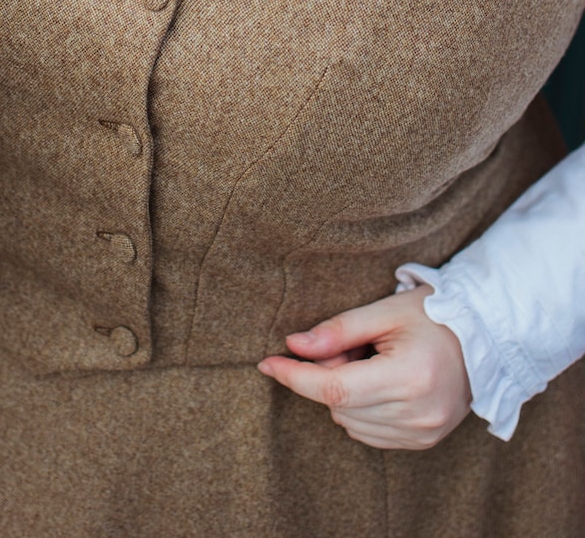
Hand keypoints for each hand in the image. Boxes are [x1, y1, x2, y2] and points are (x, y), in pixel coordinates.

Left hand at [257, 287, 471, 449]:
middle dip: (328, 375)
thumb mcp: (386, 311)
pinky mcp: (424, 442)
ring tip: (373, 362)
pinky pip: (368, 434)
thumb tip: (294, 345)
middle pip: (339, 405)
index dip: (296, 377)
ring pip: (350, 423)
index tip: (267, 363)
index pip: (335, 388)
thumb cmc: (435, 315)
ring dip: (345, 395)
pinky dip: (361, 410)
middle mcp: (418, 413)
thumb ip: (338, 330)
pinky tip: (381, 382)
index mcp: (409, 377)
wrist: (485, 338)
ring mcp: (423, 433)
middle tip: (351, 346)